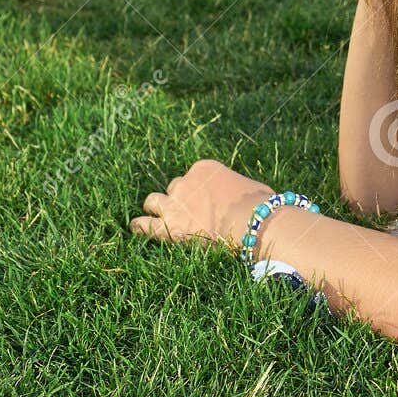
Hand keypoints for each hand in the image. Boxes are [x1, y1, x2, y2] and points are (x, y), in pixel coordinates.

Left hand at [130, 158, 275, 250]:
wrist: (254, 223)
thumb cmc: (260, 207)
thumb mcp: (250, 188)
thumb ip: (237, 189)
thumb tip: (243, 197)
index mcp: (205, 168)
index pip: (193, 177)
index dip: (198, 190)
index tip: (205, 201)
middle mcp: (186, 182)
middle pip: (174, 187)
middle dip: (178, 198)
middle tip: (186, 211)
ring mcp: (175, 204)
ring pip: (153, 201)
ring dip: (155, 208)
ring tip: (155, 216)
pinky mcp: (169, 227)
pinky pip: (144, 225)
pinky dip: (139, 226)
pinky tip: (136, 228)